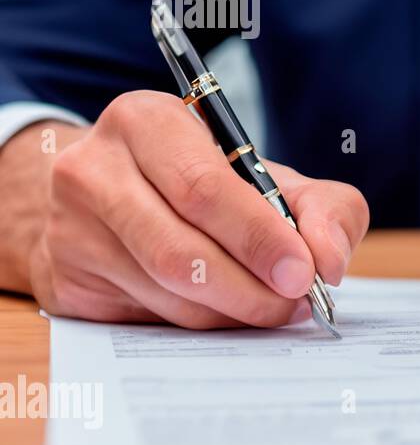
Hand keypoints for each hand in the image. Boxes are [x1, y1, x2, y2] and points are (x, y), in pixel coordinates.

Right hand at [0, 91, 369, 327]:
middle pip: (180, 251)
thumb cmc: (202, 182)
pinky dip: (203, 323)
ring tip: (273, 307)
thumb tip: (329, 259)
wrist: (109, 197)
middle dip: (252, 287)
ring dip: (233, 311)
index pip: (203, 188)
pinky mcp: (66, 282)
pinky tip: (228, 310)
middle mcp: (92, 170)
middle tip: (295, 302)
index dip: (259, 237)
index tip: (303, 272)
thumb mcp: (268, 175)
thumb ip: (322, 207)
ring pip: (167, 292)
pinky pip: (148, 318)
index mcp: (145, 121)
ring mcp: (69, 229)